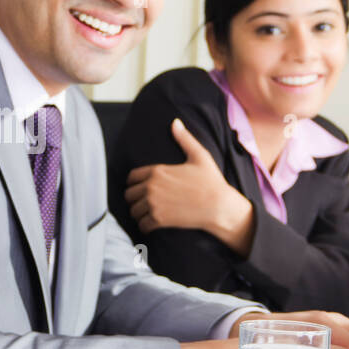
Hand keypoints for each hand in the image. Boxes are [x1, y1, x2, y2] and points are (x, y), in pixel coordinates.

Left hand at [125, 119, 253, 253]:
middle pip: (128, 195)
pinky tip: (153, 224)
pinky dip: (145, 226)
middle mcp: (152, 187)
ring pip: (133, 211)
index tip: (141, 189)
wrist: (219, 206)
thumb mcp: (199, 156)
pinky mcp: (159, 220)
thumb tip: (175, 122)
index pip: (131, 177)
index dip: (135, 183)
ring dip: (139, 213)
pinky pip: (142, 225)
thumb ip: (184, 139)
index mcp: (157, 171)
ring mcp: (154, 204)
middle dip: (135, 199)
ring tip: (147, 214)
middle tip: (143, 203)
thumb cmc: (211, 181)